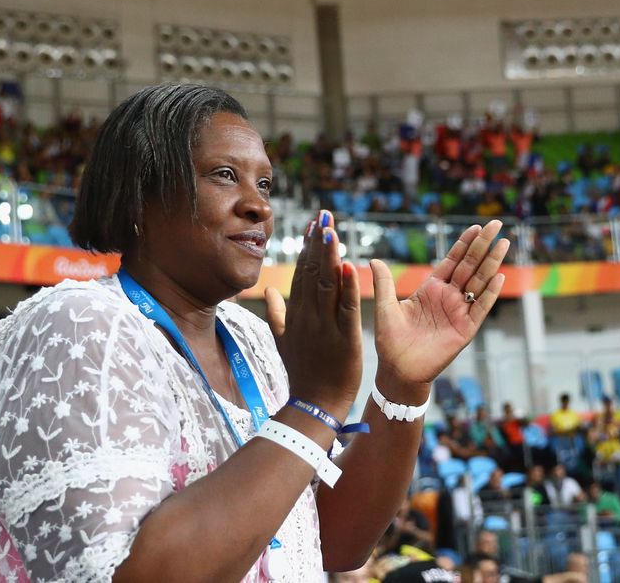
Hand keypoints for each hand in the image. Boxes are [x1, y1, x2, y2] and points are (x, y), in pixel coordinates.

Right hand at [265, 211, 361, 415]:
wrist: (312, 405)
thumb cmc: (301, 373)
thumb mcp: (282, 341)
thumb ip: (277, 314)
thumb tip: (269, 291)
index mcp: (295, 314)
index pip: (301, 274)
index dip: (308, 248)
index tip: (313, 224)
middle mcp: (307, 316)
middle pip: (313, 272)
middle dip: (319, 242)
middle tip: (324, 215)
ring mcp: (324, 326)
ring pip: (327, 284)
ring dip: (331, 256)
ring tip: (333, 230)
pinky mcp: (344, 338)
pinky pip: (346, 308)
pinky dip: (348, 287)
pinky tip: (350, 266)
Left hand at [370, 220, 507, 399]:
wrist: (398, 371)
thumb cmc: (391, 342)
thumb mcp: (386, 308)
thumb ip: (384, 283)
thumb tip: (375, 260)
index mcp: (431, 290)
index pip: (452, 261)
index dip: (464, 244)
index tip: (476, 226)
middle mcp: (449, 297)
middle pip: (470, 265)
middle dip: (483, 245)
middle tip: (496, 223)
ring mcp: (459, 312)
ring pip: (479, 282)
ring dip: (492, 263)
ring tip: (503, 243)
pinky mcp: (465, 329)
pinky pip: (481, 307)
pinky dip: (490, 292)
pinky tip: (499, 276)